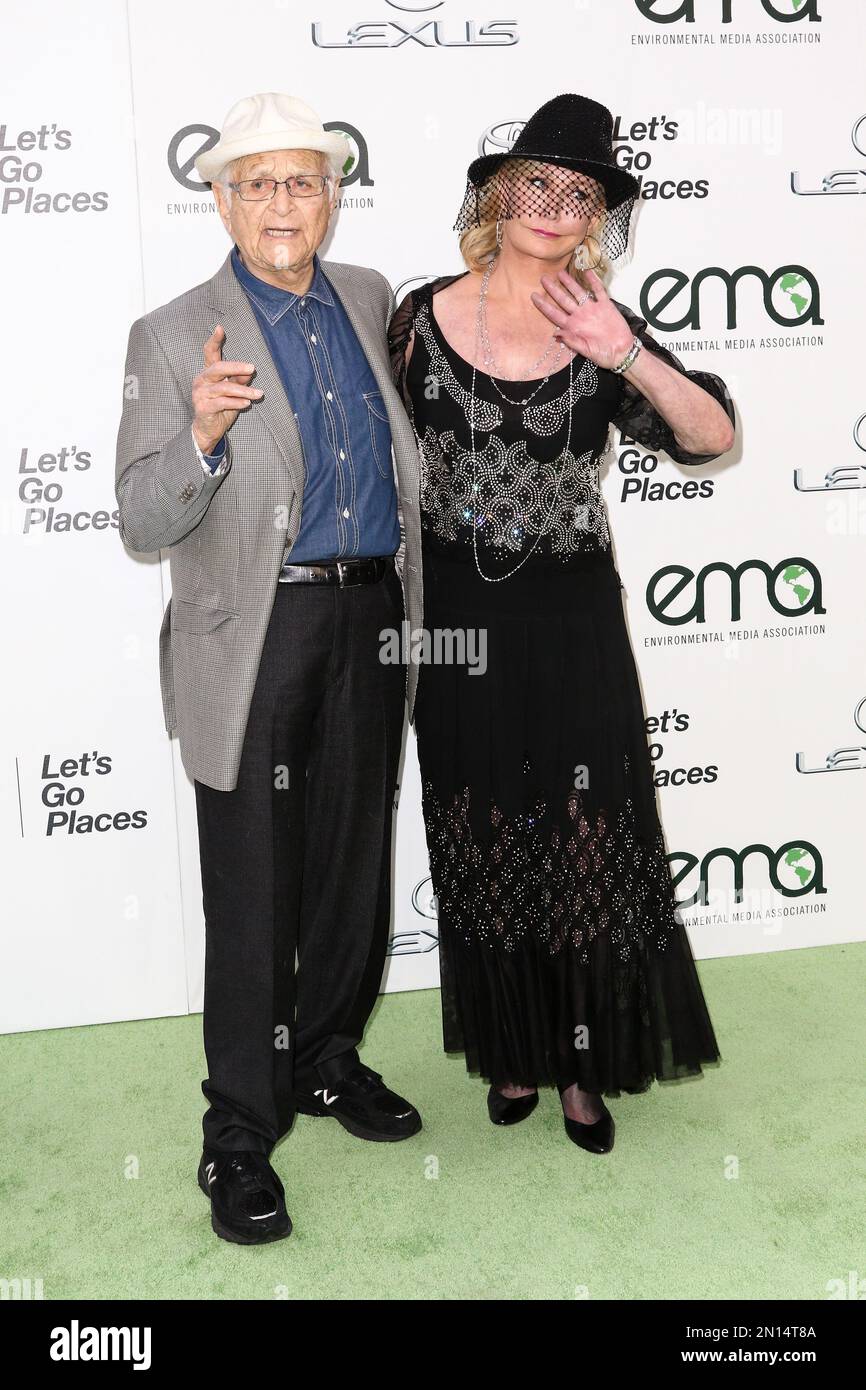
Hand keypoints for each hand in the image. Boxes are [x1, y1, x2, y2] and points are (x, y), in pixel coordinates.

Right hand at [191, 326, 262, 453]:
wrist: (208, 430)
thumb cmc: (221, 408)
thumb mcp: (233, 393)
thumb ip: (240, 381)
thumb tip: (250, 371)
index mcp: (208, 373)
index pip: (209, 353)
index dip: (214, 340)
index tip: (220, 328)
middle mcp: (202, 380)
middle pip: (217, 367)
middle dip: (236, 367)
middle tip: (252, 368)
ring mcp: (200, 394)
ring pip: (224, 388)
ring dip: (243, 391)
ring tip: (259, 394)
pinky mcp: (203, 407)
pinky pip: (222, 402)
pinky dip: (236, 403)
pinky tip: (247, 404)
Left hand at [530, 268, 634, 371]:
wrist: (622, 352)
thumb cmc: (603, 355)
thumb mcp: (586, 351)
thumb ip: (572, 342)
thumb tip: (555, 335)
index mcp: (573, 327)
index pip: (554, 314)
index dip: (543, 305)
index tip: (533, 297)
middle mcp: (580, 316)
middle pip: (563, 300)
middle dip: (553, 289)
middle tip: (543, 278)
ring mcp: (592, 309)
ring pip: (578, 293)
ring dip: (570, 283)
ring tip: (560, 273)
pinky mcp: (606, 306)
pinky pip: (598, 291)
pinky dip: (593, 281)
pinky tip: (587, 272)